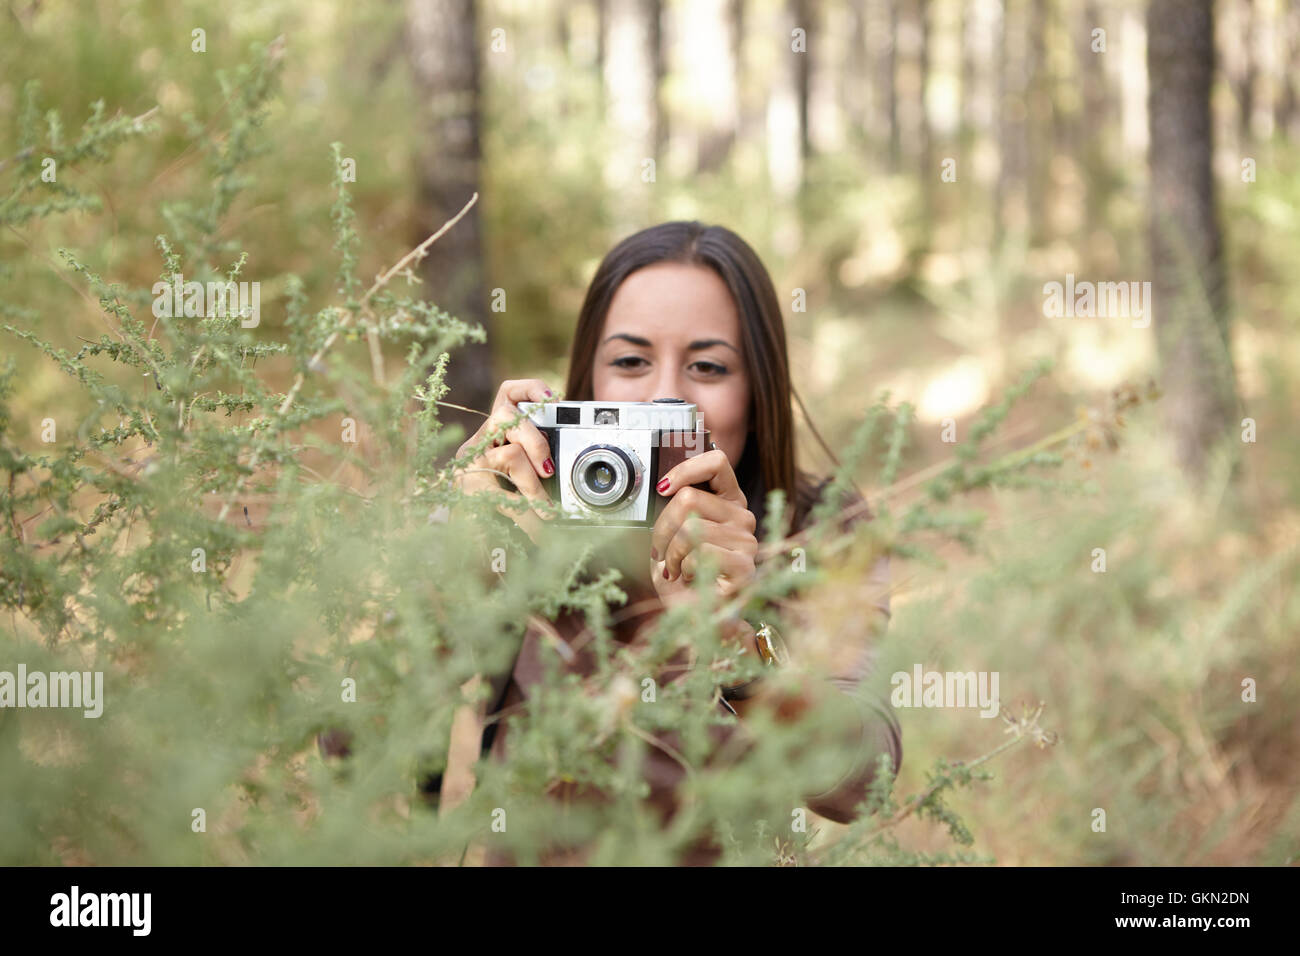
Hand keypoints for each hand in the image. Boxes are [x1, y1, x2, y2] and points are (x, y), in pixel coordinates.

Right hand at [452, 378, 556, 542]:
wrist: (464, 548)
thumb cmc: (498, 510)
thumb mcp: (520, 482)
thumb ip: (537, 466)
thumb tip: (565, 467)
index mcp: (493, 435)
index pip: (507, 395)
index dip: (530, 388)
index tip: (554, 397)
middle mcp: (477, 443)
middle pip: (507, 417)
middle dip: (535, 440)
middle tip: (550, 470)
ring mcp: (469, 465)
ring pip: (511, 456)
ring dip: (534, 488)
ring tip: (548, 514)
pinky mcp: (467, 490)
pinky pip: (506, 497)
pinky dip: (529, 518)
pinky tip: (539, 533)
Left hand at [649, 448, 757, 603]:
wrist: (695, 617)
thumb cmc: (683, 575)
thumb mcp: (673, 534)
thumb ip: (675, 507)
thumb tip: (663, 485)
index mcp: (728, 502)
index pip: (717, 463)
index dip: (686, 468)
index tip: (663, 487)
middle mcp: (742, 517)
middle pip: (688, 498)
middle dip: (662, 527)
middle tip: (662, 550)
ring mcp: (746, 541)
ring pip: (689, 528)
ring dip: (671, 554)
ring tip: (677, 568)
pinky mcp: (744, 566)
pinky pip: (700, 553)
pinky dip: (685, 569)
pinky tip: (691, 579)